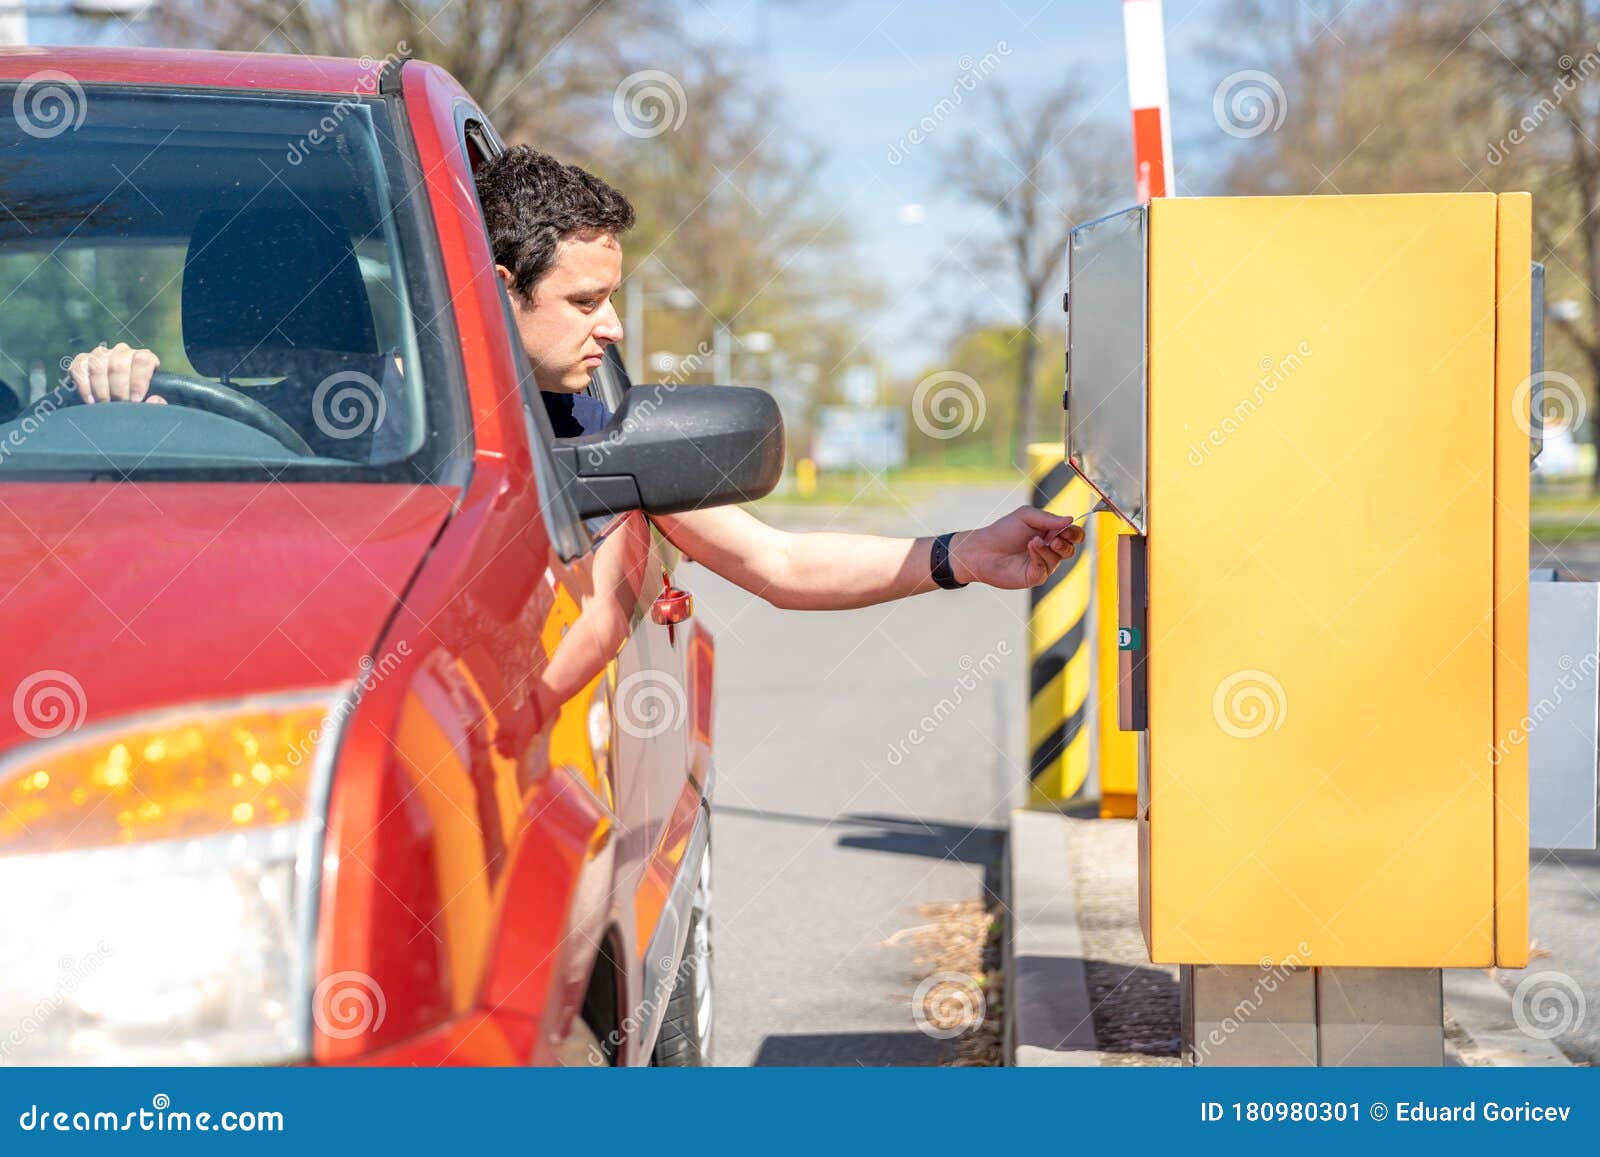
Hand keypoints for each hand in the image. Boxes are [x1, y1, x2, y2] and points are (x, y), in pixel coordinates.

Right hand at [66, 343, 165, 404]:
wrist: (114, 404)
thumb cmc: (135, 404)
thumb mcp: (150, 404)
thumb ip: (157, 404)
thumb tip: (156, 399)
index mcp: (143, 358)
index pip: (143, 359)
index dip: (139, 380)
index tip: (136, 399)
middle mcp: (122, 352)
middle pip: (119, 365)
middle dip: (119, 389)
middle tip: (120, 405)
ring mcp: (101, 354)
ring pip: (98, 366)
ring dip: (101, 389)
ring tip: (105, 405)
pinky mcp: (82, 361)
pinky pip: (79, 368)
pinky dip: (84, 386)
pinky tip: (90, 400)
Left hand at [948, 506, 1084, 589]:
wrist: (982, 549)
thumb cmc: (1002, 531)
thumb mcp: (1026, 516)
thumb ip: (1048, 518)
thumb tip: (1071, 519)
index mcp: (1050, 533)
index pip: (1073, 534)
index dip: (1075, 532)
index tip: (1068, 528)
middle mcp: (1049, 550)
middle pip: (1071, 548)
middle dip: (1066, 542)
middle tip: (1055, 538)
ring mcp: (1043, 564)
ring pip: (1058, 558)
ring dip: (1048, 548)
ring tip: (1033, 541)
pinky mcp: (1034, 576)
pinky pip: (1045, 568)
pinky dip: (1040, 556)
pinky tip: (1030, 547)